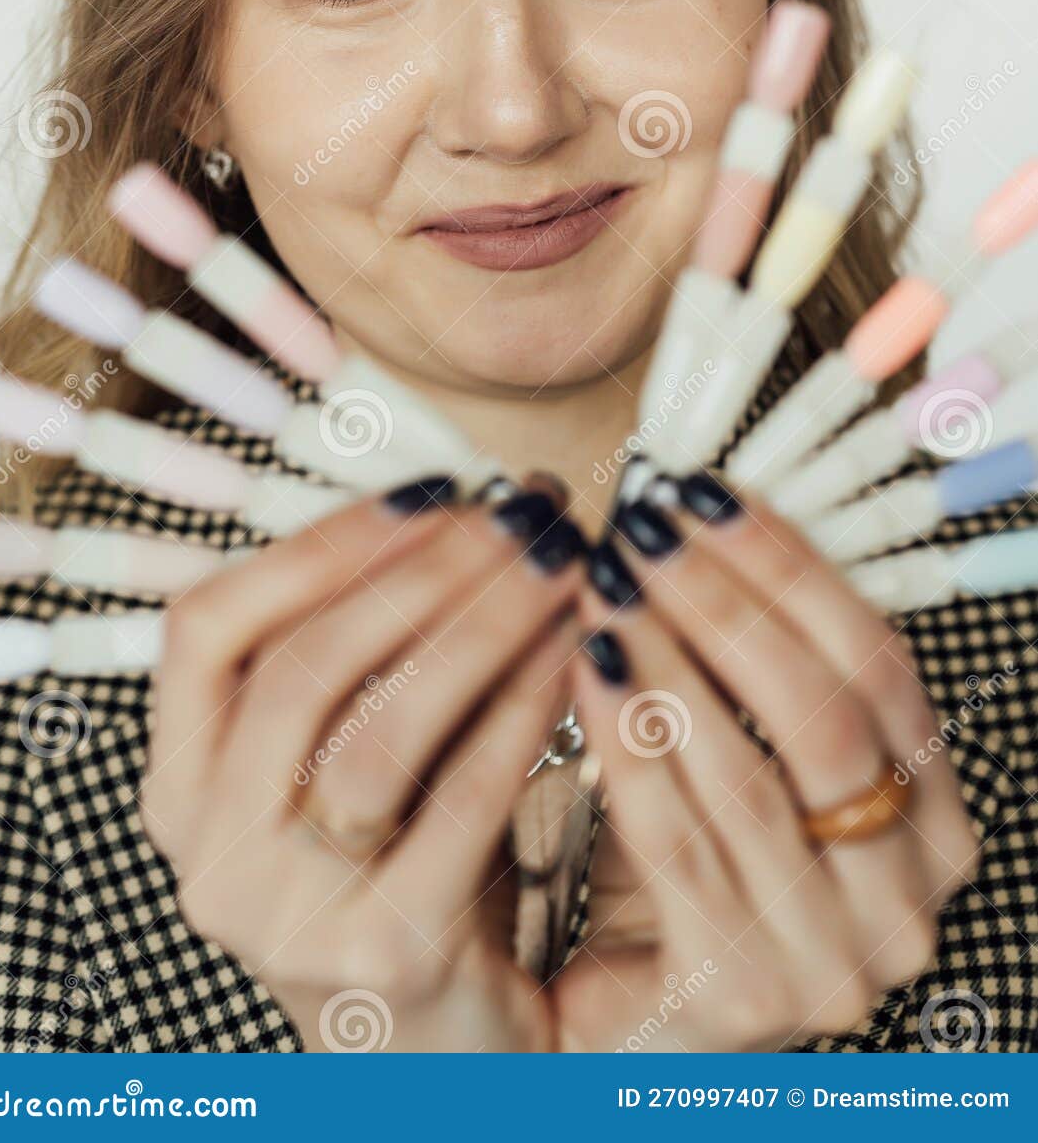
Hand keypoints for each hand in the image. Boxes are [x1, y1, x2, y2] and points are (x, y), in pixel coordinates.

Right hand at [140, 484, 584, 1051]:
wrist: (443, 1058)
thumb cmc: (404, 874)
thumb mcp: (348, 768)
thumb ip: (362, 659)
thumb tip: (461, 507)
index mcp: (183, 787)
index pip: (203, 630)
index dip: (315, 547)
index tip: (426, 491)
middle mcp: (211, 854)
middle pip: (299, 668)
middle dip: (422, 572)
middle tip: (522, 518)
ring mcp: (287, 917)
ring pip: (376, 731)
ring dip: (480, 629)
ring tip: (560, 571)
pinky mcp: (386, 954)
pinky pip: (463, 800)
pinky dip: (524, 710)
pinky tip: (574, 653)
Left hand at [552, 474, 979, 1051]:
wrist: (636, 1022)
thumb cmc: (696, 864)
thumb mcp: (751, 756)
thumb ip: (749, 662)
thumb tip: (686, 514)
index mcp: (932, 819)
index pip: (879, 664)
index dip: (789, 567)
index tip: (706, 495)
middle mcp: (906, 895)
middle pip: (827, 713)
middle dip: (725, 603)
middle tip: (642, 534)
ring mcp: (833, 957)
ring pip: (748, 775)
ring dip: (666, 661)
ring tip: (603, 587)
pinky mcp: (741, 994)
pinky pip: (673, 840)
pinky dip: (623, 743)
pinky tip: (584, 669)